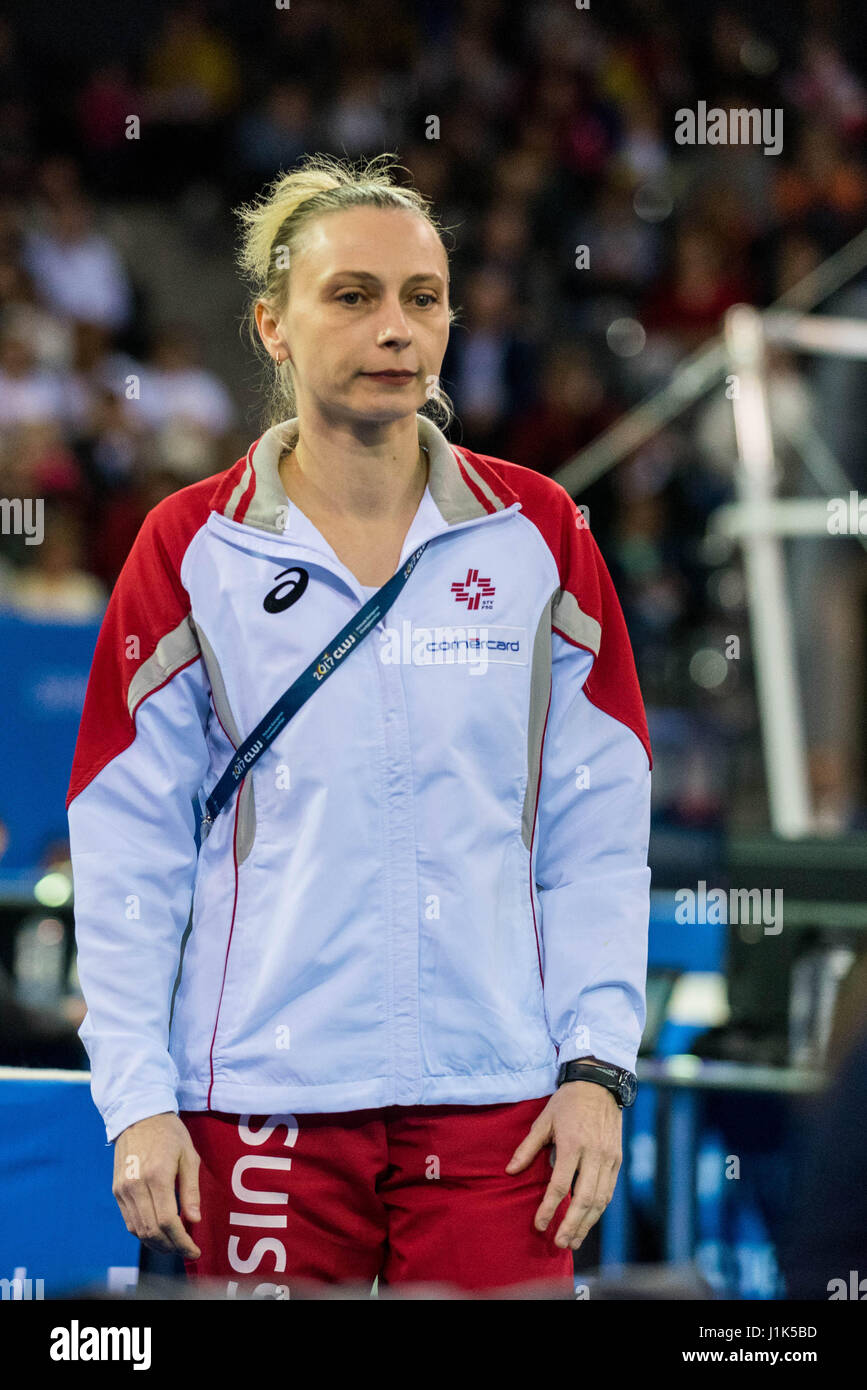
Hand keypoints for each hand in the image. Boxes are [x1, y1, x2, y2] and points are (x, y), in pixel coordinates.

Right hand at [112, 1112, 201, 1257]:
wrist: (138, 1114)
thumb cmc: (169, 1133)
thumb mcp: (188, 1155)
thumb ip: (190, 1190)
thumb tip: (194, 1221)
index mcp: (156, 1176)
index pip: (167, 1222)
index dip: (181, 1242)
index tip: (194, 1251)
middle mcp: (135, 1186)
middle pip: (151, 1231)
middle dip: (171, 1247)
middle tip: (187, 1250)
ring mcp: (122, 1190)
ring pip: (138, 1230)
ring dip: (156, 1244)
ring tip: (174, 1245)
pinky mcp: (116, 1190)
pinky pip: (129, 1221)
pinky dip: (143, 1233)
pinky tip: (158, 1233)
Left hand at [505, 1082, 622, 1248]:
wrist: (599, 1085)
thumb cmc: (567, 1102)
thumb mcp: (544, 1120)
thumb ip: (528, 1147)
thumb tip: (510, 1171)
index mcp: (572, 1144)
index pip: (560, 1185)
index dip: (549, 1208)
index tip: (539, 1224)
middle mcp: (593, 1154)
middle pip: (584, 1199)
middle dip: (571, 1225)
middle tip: (560, 1243)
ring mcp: (608, 1159)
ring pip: (600, 1200)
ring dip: (587, 1224)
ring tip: (574, 1241)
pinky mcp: (617, 1160)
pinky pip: (609, 1191)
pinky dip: (599, 1210)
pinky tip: (588, 1222)